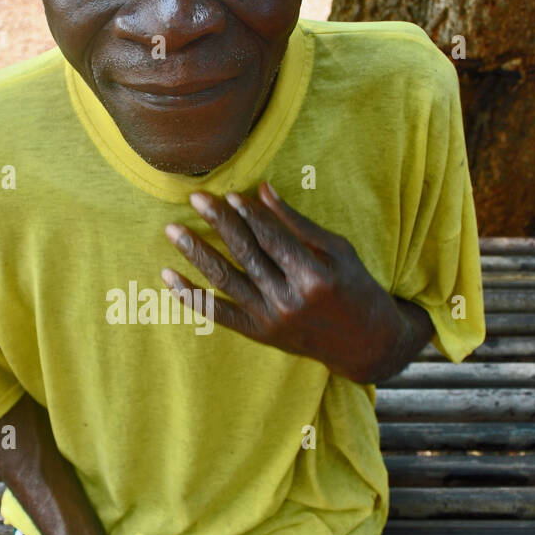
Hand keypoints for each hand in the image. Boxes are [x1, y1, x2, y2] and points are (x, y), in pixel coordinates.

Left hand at [161, 180, 405, 382]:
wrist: (366, 344)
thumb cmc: (356, 288)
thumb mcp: (339, 250)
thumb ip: (298, 223)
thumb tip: (262, 190)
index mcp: (314, 277)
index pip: (273, 239)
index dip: (249, 215)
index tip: (229, 193)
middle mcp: (289, 301)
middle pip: (245, 255)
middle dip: (218, 223)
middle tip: (195, 198)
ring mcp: (271, 320)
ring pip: (225, 282)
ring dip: (196, 254)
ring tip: (173, 230)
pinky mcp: (260, 335)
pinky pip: (218, 315)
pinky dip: (192, 297)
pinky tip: (169, 277)